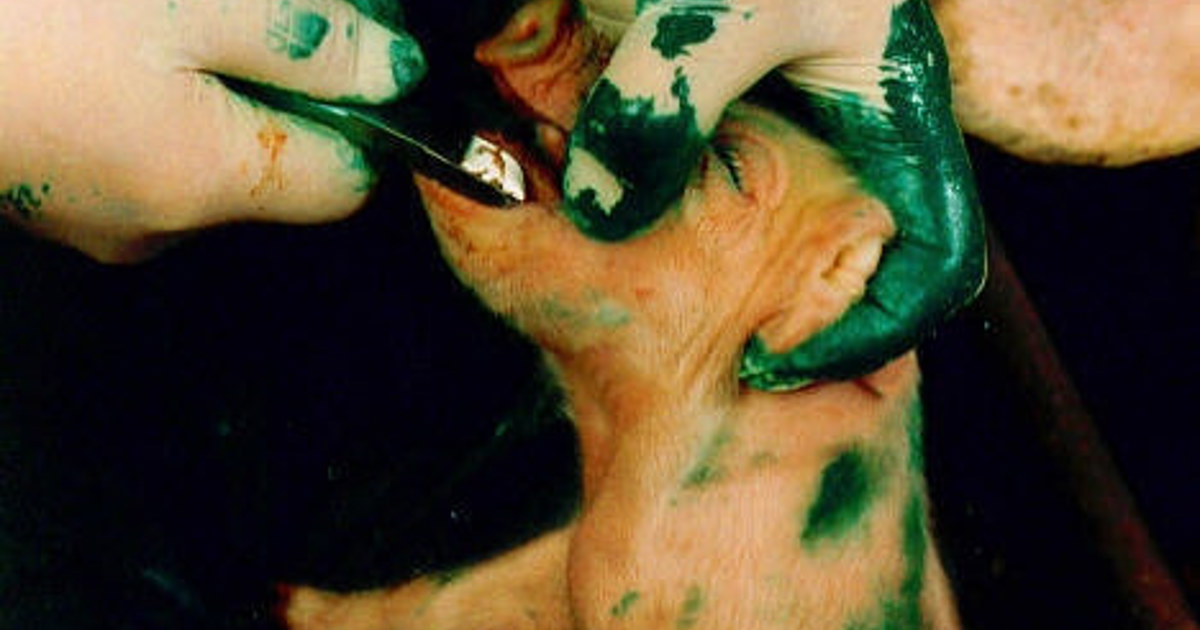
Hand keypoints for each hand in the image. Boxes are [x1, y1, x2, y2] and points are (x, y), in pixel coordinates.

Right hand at [0, 0, 424, 261]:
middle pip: (270, 161)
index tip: (358, 42)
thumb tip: (395, 74)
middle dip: (281, 77)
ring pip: (197, 145)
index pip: (347, 182)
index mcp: (207, 183)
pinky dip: (143, 84)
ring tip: (168, 8)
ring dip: (206, 71)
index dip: (370, 113)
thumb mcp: (194, 2)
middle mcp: (153, 221)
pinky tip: (107, 31)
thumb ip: (309, 42)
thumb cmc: (28, 10)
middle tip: (251, 2)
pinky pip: (129, 136)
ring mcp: (85, 208)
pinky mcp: (38, 179)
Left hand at [566, 0, 985, 388]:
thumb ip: (668, 97)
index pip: (933, 257)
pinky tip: (580, 216)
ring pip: (742, 235)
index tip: (775, 360)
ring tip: (633, 295)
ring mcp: (764, 132)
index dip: (873, 331)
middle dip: (771, 316)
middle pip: (834, 267)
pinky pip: (668, 190)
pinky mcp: (695, 121)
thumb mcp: (721, 1)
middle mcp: (835, 136)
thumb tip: (606, 210)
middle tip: (697, 348)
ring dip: (685, 267)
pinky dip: (625, 211)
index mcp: (888, 112)